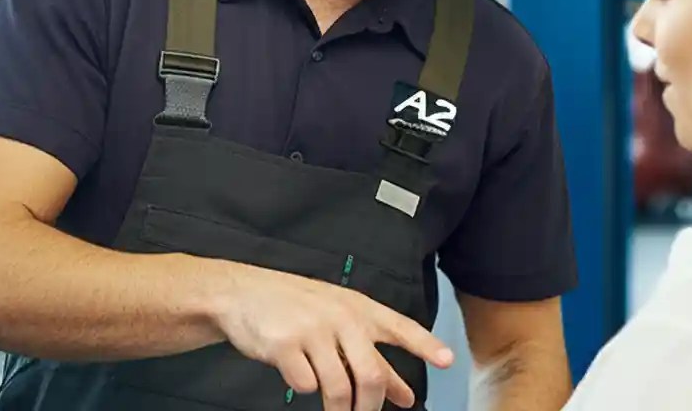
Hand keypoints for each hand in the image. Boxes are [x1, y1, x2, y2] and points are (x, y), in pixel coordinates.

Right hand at [213, 263, 454, 410]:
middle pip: (370, 374)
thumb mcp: (340, 321)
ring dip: (339, 410)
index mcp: (359, 309)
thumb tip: (404, 394)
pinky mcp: (284, 346)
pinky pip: (304, 384)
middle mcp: (341, 317)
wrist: (244, 293)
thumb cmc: (298, 308)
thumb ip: (373, 356)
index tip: (446, 360)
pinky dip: (304, 388)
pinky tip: (298, 377)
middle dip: (370, 407)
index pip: (400, 327)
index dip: (425, 344)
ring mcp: (313, 331)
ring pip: (339, 387)